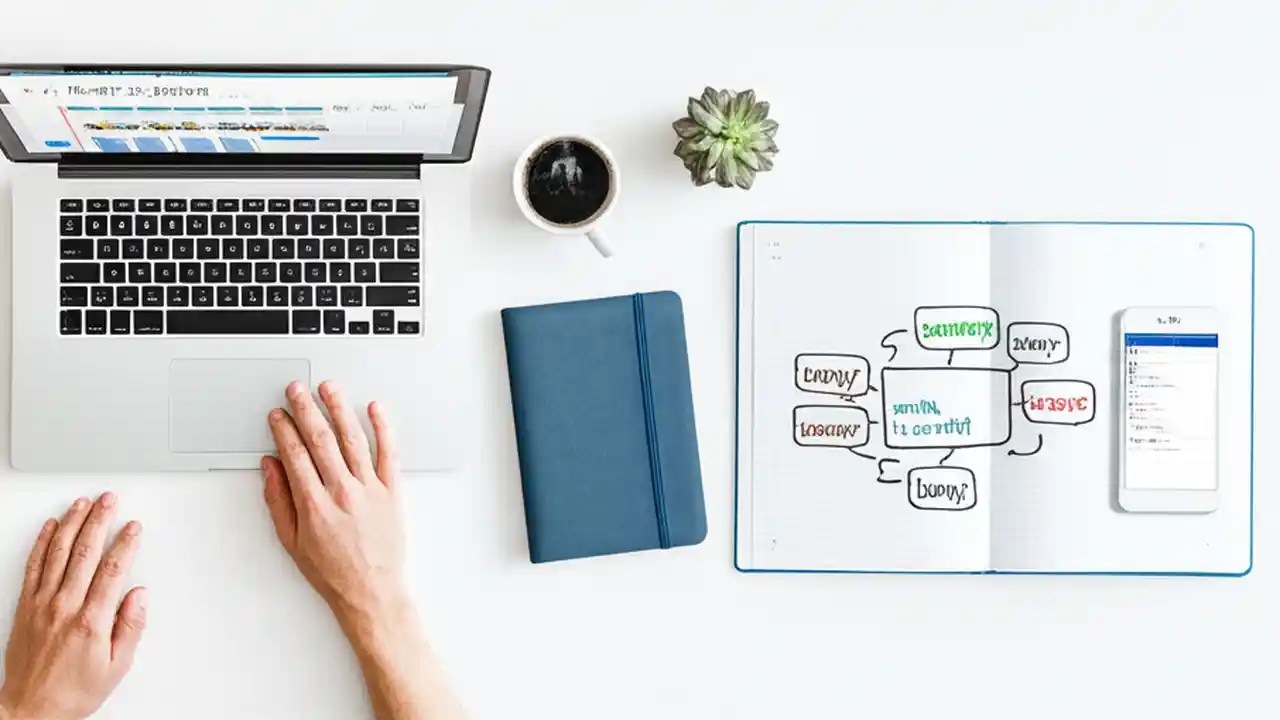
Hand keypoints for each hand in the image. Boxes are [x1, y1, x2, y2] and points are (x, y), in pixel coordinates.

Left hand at [0, 495, 145, 719]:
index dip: (125, 543)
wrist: (31, 709)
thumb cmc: (73, 691)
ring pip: (57, 553)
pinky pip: (33, 567)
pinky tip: (49, 528)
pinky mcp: (25, 607)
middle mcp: (64, 607)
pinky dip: (41, 544)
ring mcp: (42, 605)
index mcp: (91, 621)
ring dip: (71, 524)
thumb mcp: (116, 666)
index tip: (133, 527)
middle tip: (109, 501)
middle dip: (99, 521)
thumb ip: (130, 627)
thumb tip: (138, 597)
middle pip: (84, 553)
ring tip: (82, 504)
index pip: (112, 570)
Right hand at [262, 381, 404, 621]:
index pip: (295, 455)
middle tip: (296, 389)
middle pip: (321, 440)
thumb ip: (279, 501)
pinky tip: (375, 409)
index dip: (284, 430)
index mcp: (315, 505)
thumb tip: (270, 467)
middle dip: (306, 410)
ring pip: (353, 439)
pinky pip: (389, 453)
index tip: (277, 414)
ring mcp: (371, 490)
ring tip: (329, 388)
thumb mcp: (292, 541)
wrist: (372, 592)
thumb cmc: (333, 571)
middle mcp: (343, 492)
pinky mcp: (392, 492)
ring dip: (339, 409)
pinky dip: (383, 428)